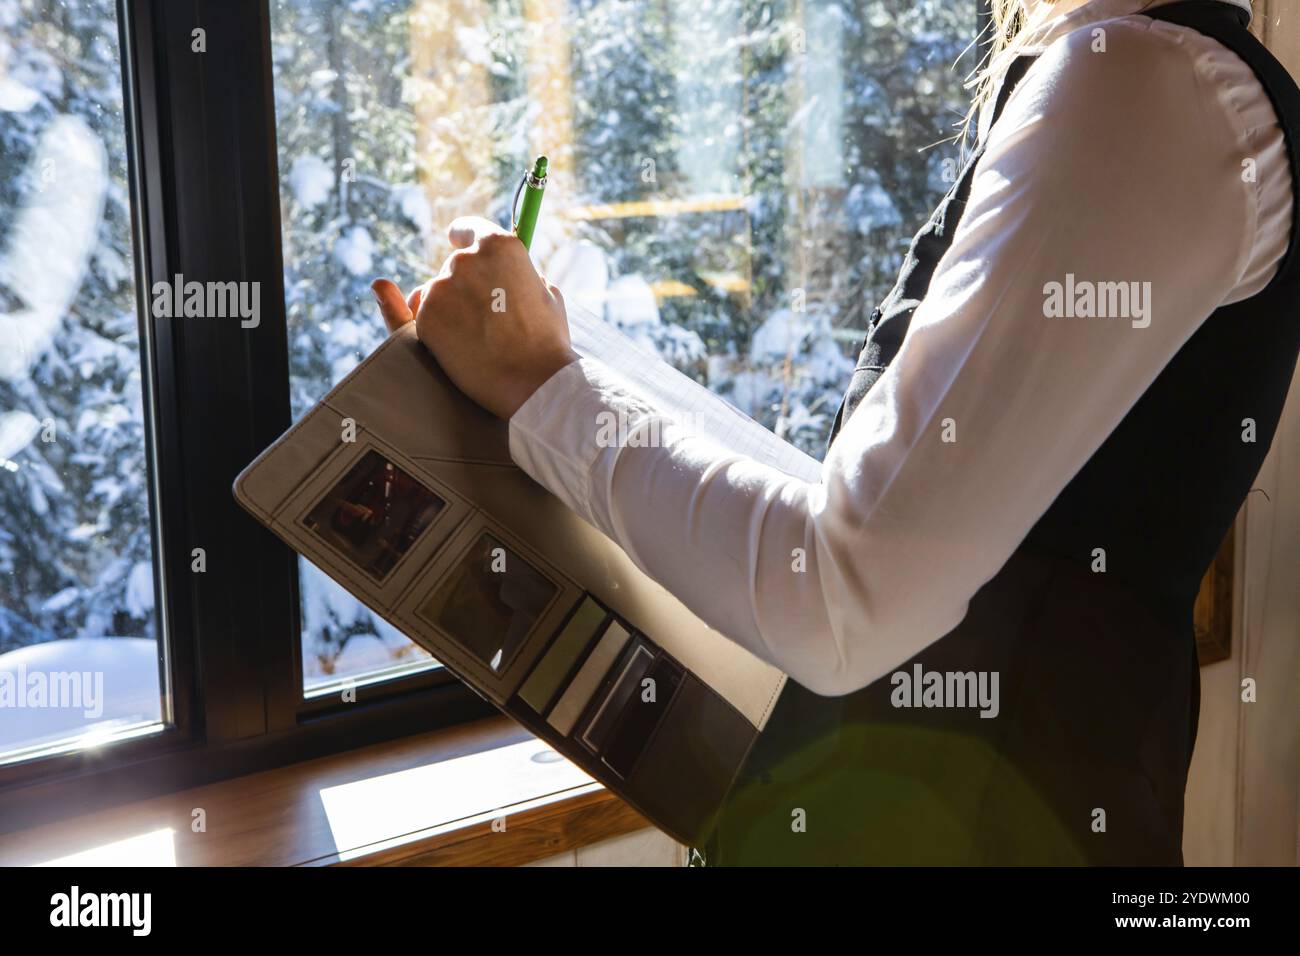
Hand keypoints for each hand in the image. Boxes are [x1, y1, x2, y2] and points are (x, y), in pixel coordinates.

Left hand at [371, 216, 577, 419]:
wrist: (532, 381)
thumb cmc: (547, 340)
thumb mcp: (546, 292)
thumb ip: (520, 273)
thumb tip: (506, 273)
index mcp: (499, 246)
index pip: (468, 229)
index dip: (463, 236)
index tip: (456, 240)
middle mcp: (464, 260)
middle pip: (454, 265)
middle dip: (465, 285)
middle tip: (488, 317)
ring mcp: (440, 288)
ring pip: (438, 292)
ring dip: (451, 308)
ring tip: (479, 338)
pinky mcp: (425, 318)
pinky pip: (425, 317)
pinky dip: (439, 329)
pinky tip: (463, 347)